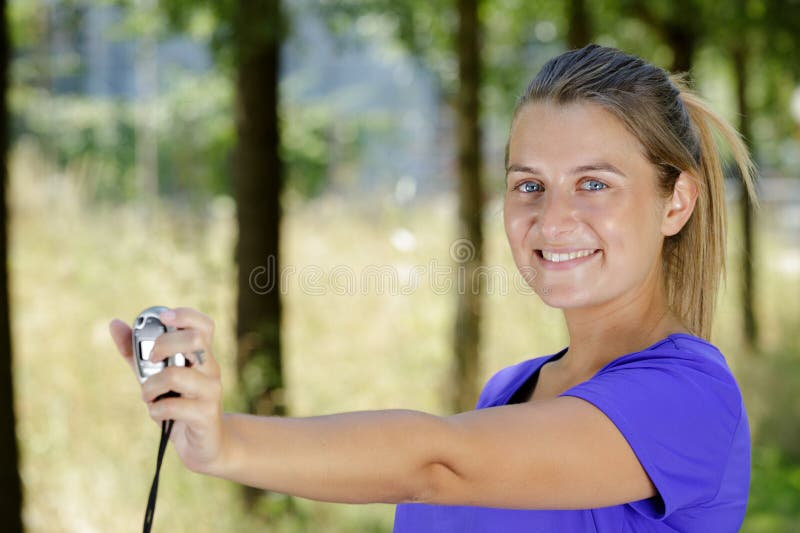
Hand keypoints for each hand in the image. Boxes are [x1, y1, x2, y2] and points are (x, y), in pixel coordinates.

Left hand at [109, 307, 226, 474]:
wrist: (203, 444)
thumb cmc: (178, 404)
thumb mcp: (154, 376)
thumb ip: (136, 352)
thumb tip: (114, 323)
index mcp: (201, 355)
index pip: (204, 325)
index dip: (185, 315)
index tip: (162, 316)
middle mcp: (210, 369)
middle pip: (195, 340)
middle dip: (164, 344)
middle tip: (150, 358)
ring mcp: (211, 392)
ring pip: (178, 375)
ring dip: (152, 384)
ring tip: (147, 395)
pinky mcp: (206, 415)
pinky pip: (173, 406)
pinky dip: (155, 410)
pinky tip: (156, 413)